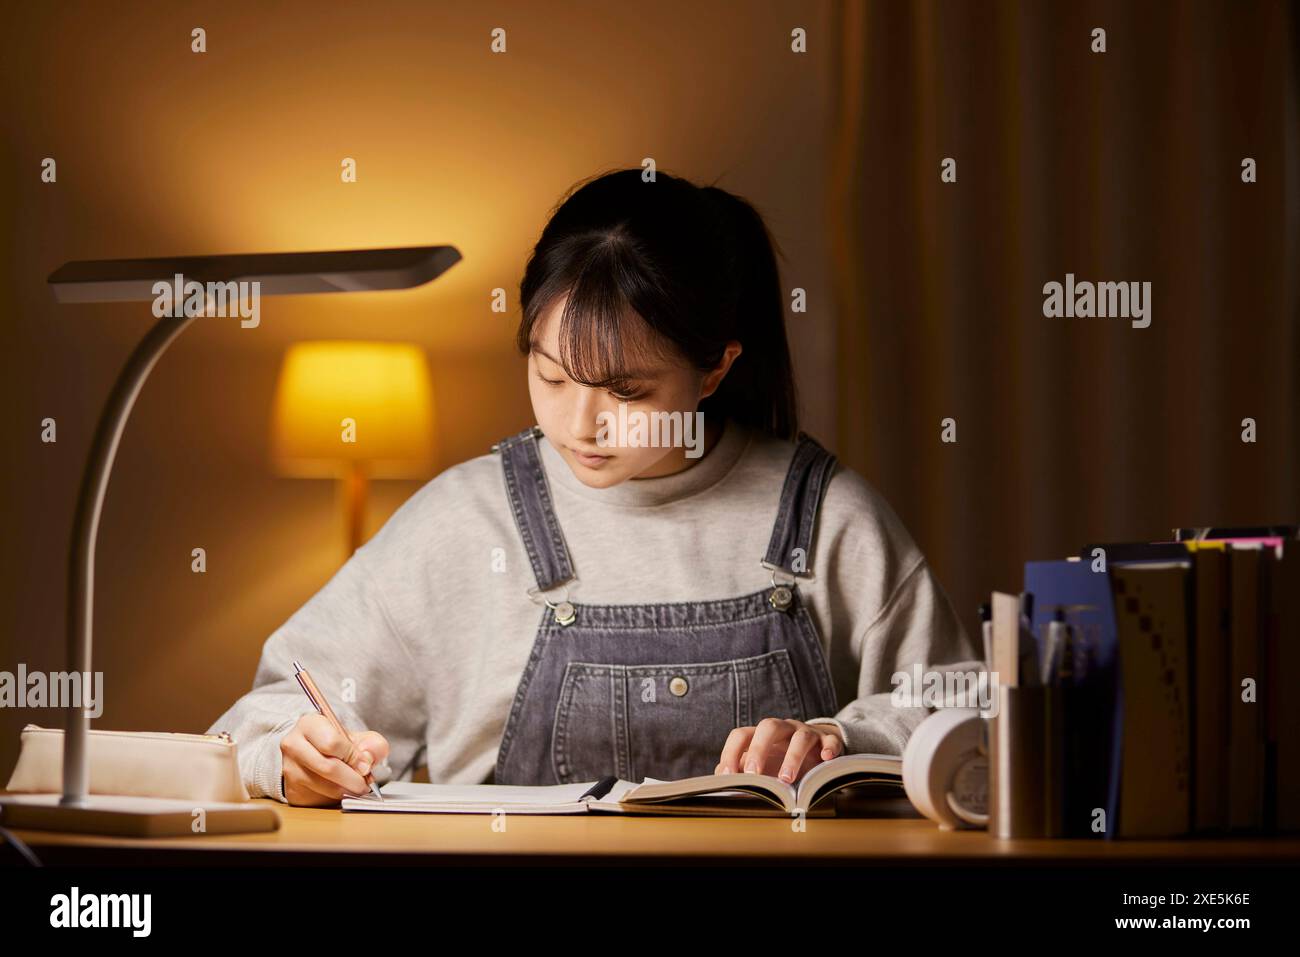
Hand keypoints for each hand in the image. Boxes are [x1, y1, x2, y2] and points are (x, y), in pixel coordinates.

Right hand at [280, 713, 389, 806]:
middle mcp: (293, 745)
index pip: (332, 742)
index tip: (364, 763)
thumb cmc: (338, 744)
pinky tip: (341, 789)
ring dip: (346, 790)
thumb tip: (367, 761)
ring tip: (355, 785)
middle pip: (327, 767)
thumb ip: (372, 744)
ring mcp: (289, 769)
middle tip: (365, 782)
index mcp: (309, 724)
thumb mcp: (359, 737)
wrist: (315, 755)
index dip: (353, 756)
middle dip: (353, 778)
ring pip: (324, 787)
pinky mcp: (292, 790)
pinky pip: (318, 800)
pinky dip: (335, 798)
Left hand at [716, 717, 844, 783]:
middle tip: (753, 775)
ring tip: (786, 779)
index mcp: (761, 735)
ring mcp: (806, 733)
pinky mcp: (827, 740)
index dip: (731, 753)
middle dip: (758, 750)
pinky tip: (825, 758)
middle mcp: (783, 729)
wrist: (818, 749)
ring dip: (792, 757)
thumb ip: (740, 770)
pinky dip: (829, 748)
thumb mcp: (761, 765)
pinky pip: (830, 740)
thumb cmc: (782, 759)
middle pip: (769, 727)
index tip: (728, 775)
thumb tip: (720, 781)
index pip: (741, 735)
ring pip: (800, 737)